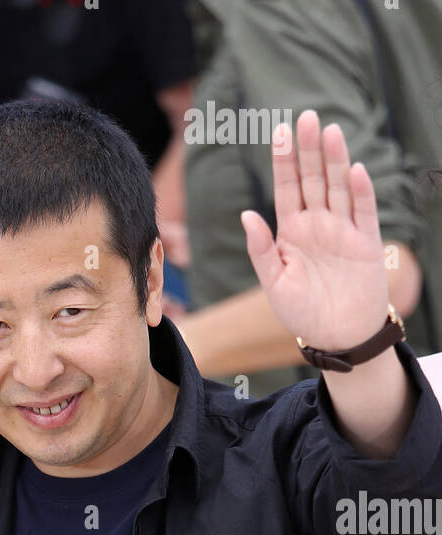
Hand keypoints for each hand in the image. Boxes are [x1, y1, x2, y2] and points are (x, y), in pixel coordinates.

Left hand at [242, 109, 389, 352]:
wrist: (337, 337)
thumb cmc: (302, 312)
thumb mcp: (274, 282)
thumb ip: (260, 249)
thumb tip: (247, 214)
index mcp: (292, 231)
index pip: (287, 188)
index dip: (284, 160)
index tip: (279, 131)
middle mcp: (318, 224)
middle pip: (314, 179)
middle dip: (309, 149)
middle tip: (306, 117)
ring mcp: (343, 230)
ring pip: (338, 187)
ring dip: (335, 160)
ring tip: (329, 132)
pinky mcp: (366, 243)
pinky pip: (364, 212)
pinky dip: (360, 192)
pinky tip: (355, 170)